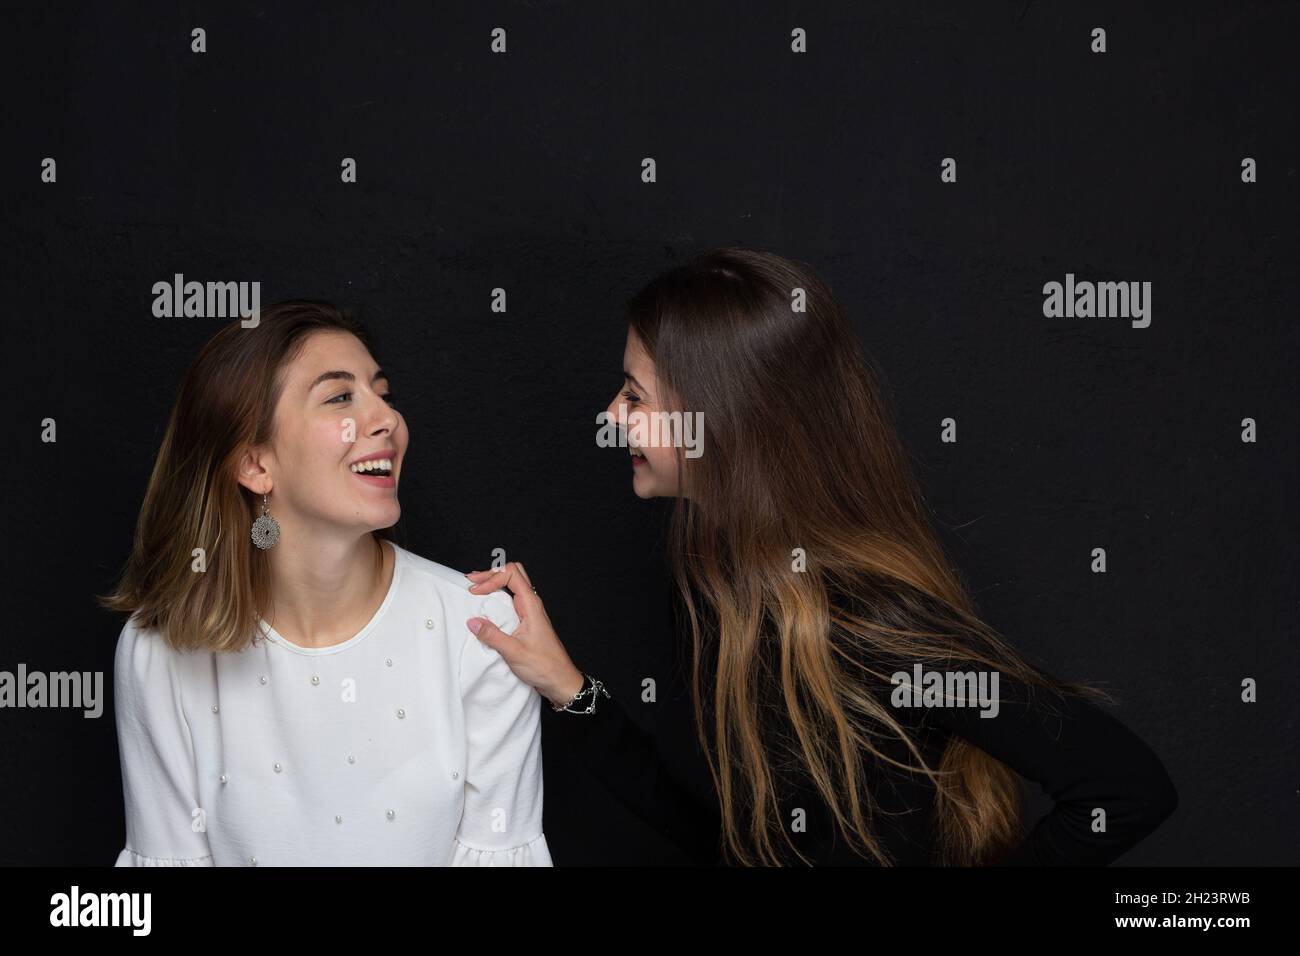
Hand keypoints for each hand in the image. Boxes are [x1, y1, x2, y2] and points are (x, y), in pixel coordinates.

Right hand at [465, 561, 584, 707]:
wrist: (559, 680)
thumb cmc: (545, 666)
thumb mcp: (514, 651)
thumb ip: (492, 635)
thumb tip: (472, 622)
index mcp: (531, 605)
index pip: (511, 575)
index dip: (491, 578)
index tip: (475, 591)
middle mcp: (531, 604)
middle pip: (512, 574)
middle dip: (491, 574)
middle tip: (472, 581)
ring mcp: (529, 612)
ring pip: (512, 587)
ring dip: (494, 585)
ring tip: (476, 590)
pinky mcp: (526, 622)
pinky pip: (511, 602)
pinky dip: (497, 599)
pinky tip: (486, 608)